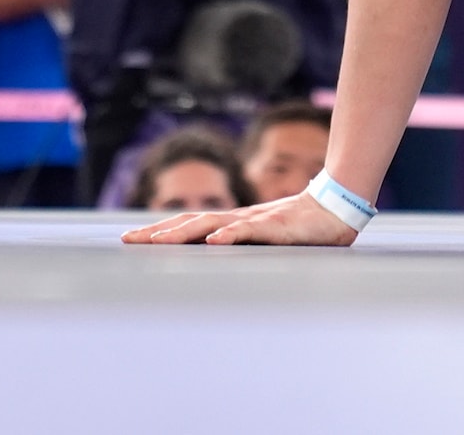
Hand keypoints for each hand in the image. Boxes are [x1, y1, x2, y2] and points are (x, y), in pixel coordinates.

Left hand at [122, 189, 358, 246]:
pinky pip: (249, 231)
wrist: (337, 210)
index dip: (161, 230)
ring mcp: (256, 221)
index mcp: (234, 223)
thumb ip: (242, 244)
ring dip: (182, 233)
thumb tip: (214, 253)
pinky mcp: (276, 228)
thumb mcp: (265, 239)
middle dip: (158, 232)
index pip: (190, 224)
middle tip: (127, 240)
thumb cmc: (303, 227)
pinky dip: (230, 235)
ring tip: (157, 242)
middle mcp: (239, 219)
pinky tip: (213, 241)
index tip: (132, 238)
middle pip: (190, 223)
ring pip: (212, 225)